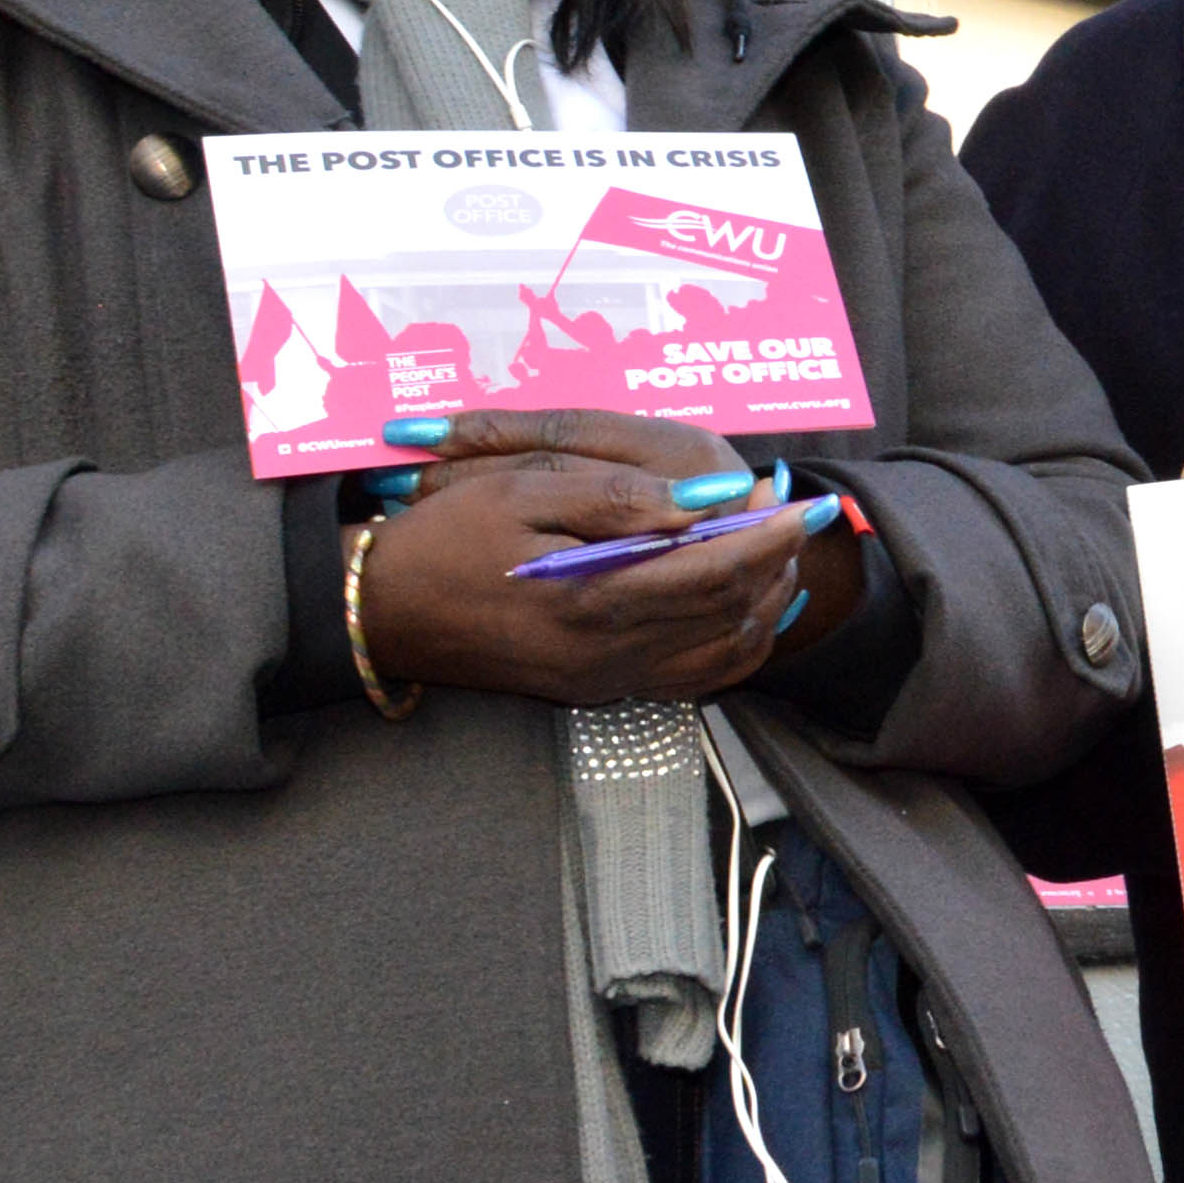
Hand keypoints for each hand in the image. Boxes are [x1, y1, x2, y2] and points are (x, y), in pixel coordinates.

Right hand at [384, 407, 870, 640]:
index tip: (802, 503)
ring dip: (760, 603)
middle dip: (773, 562)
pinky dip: (729, 644)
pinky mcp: (594, 691)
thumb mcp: (521, 491)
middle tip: (794, 516)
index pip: (714, 571)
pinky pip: (689, 679)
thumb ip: (616, 498)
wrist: (381, 613)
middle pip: (727, 612)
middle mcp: (607, 654)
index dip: (768, 536)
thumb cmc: (444, 538)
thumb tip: (702, 502)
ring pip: (718, 653)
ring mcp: (602, 681)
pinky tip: (738, 605)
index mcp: (593, 600)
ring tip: (774, 552)